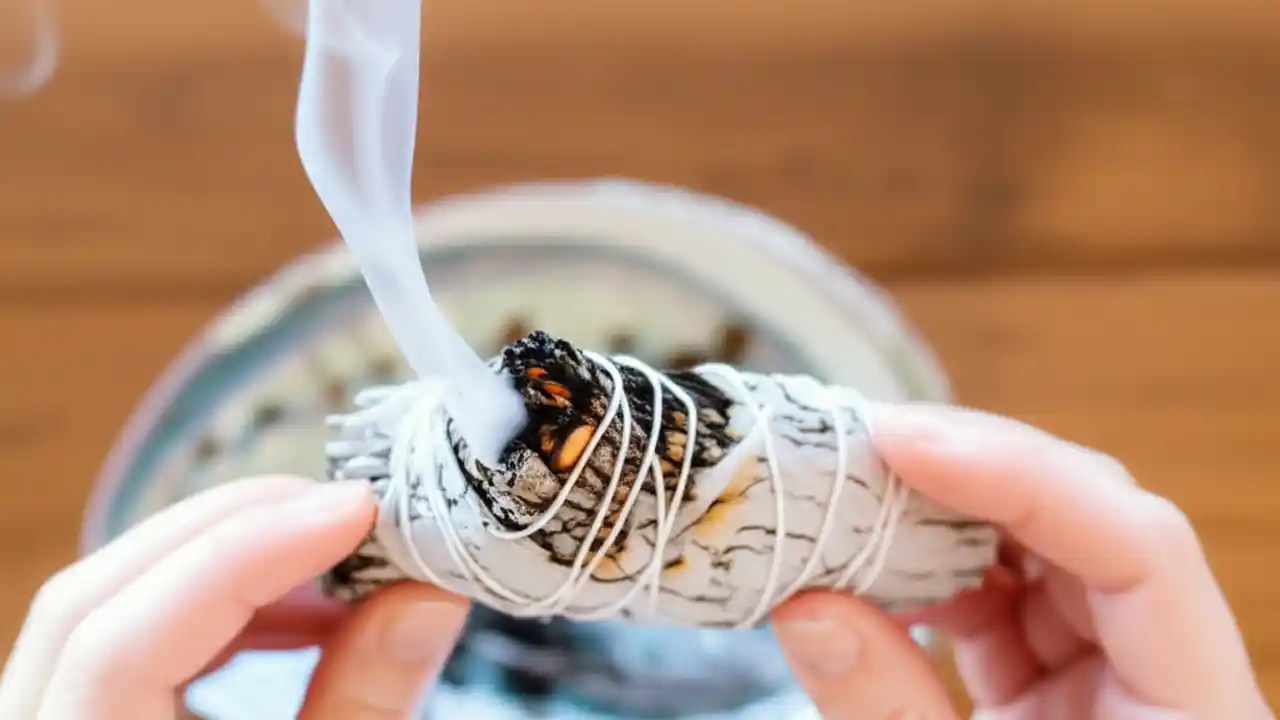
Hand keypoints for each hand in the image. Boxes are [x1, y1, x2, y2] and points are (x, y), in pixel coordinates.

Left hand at [0, 475, 469, 719]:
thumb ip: (364, 703)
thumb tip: (429, 589)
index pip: (123, 634)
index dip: (244, 555)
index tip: (356, 508)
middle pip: (100, 592)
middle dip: (234, 533)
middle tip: (353, 511)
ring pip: (114, 600)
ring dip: (234, 564)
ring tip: (346, 566)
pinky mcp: (85, 716)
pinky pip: (136, 633)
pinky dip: (223, 610)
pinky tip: (310, 616)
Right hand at [771, 403, 1271, 718]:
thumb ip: (887, 713)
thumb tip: (804, 602)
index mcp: (1197, 719)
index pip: (1139, 551)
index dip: (1023, 477)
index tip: (903, 443)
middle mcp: (1169, 674)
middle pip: (1092, 525)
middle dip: (973, 474)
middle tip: (860, 445)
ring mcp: (1117, 674)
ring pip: (1043, 549)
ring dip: (943, 514)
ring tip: (851, 492)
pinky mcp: (1064, 683)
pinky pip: (1004, 597)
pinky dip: (932, 571)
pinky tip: (871, 561)